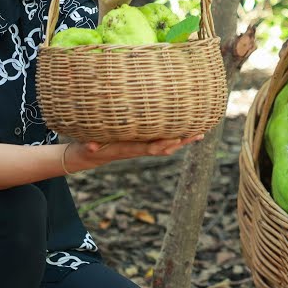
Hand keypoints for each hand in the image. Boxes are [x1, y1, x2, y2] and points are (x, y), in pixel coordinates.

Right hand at [68, 133, 203, 169]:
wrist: (91, 157)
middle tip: (198, 133)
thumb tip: (91, 146)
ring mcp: (142, 147)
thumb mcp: (87, 148)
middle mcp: (139, 149)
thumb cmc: (88, 149)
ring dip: (183, 140)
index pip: (149, 148)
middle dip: (181, 141)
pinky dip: (176, 137)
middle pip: (165, 147)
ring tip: (201, 132)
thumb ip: (89, 146)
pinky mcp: (142, 143)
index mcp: (128, 149)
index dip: (162, 143)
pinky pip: (162, 141)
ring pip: (167, 145)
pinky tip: (187, 131)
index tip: (176, 137)